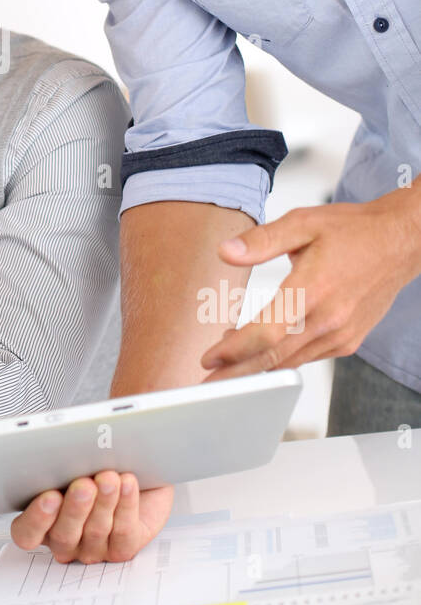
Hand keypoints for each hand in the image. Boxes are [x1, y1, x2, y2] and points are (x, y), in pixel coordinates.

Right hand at [10, 472, 173, 563]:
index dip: (35, 519)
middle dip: (74, 509)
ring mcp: (93, 547)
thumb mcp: (71, 460)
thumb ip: (57, 463)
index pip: (26, 533)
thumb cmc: (94, 464)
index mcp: (42, 520)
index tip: (49, 496)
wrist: (133, 471)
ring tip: (108, 478)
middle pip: (63, 535)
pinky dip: (126, 505)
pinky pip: (123, 532)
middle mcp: (65, 539)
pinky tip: (126, 483)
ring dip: (103, 502)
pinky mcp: (122, 547)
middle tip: (83, 485)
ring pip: (95, 531)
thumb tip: (55, 451)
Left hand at [201, 188, 420, 378]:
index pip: (267, 332)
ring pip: (290, 362)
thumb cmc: (351, 231)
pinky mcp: (348, 341)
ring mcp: (340, 335)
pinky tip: (262, 351)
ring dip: (256, 368)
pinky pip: (307, 358)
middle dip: (236, 374)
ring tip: (225, 366)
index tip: (210, 358)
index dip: (235, 350)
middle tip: (206, 382)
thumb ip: (262, 240)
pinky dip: (281, 360)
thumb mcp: (303, 222)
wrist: (398, 243)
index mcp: (314, 288)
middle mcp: (329, 319)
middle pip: (274, 358)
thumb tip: (226, 252)